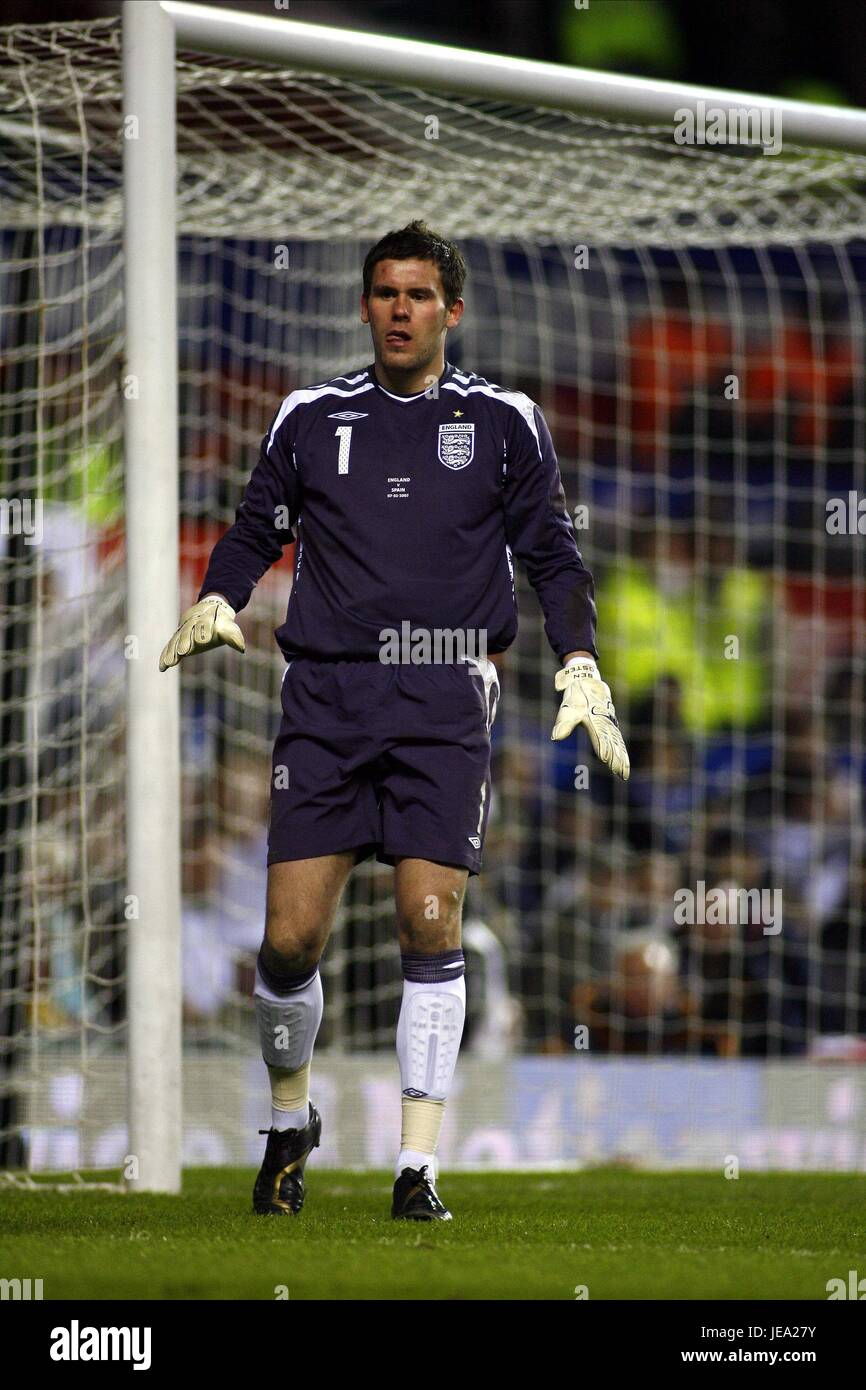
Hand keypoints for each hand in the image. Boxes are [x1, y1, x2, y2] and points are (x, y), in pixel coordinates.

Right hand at [158, 595, 244, 670]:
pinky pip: (169, 646)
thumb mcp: (229, 628)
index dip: (203, 631)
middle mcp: (192, 623)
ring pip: (176, 640)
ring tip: (170, 663)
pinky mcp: (177, 637)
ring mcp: (183, 630)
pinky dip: (165, 656)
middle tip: (183, 652)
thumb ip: (233, 638)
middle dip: (185, 641)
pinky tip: (162, 668)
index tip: (203, 641)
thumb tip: (241, 648)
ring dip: (172, 651)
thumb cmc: (221, 623)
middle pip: (187, 632)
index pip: (204, 624)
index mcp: (206, 619)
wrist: (209, 609)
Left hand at [550, 658, 629, 779]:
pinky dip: (622, 752)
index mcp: (594, 720)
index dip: (603, 748)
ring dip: (621, 759)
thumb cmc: (575, 696)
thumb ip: (564, 724)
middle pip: (612, 744)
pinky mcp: (611, 725)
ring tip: (624, 774)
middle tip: (620, 774)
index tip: (606, 760)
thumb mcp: (568, 708)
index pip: (599, 736)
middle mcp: (604, 723)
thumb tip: (556, 738)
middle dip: (616, 759)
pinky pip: (618, 741)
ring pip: (617, 744)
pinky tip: (624, 763)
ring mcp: (610, 724)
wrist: (586, 680)